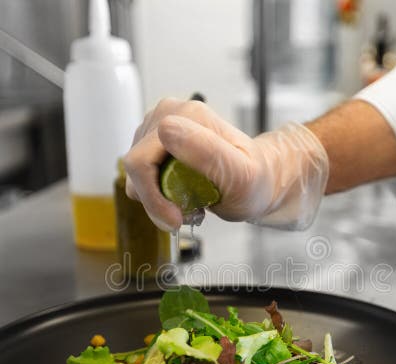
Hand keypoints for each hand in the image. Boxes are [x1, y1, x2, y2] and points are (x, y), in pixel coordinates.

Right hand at [122, 98, 328, 231]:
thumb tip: (165, 131)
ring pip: (135, 173)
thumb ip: (207, 151)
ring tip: (188, 206)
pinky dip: (157, 193)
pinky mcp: (153, 141)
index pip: (142, 160)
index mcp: (187, 115)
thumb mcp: (240, 173)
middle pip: (135, 167)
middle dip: (155, 201)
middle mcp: (168, 113)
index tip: (177, 217)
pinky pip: (140, 174)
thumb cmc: (254, 180)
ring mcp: (158, 126)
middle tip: (184, 216)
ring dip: (157, 199)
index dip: (153, 194)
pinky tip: (180, 196)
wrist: (261, 180)